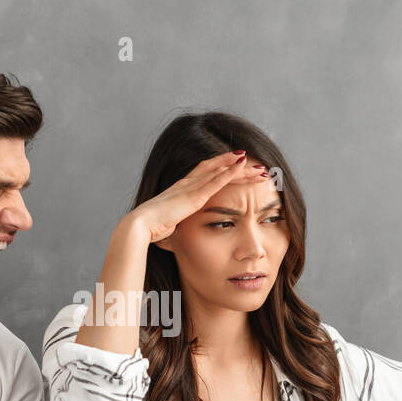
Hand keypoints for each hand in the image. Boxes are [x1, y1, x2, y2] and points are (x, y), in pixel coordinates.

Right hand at [124, 151, 268, 242]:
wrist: (140, 227)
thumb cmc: (151, 230)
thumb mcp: (170, 226)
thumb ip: (177, 226)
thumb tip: (176, 235)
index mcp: (182, 191)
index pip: (208, 176)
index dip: (226, 172)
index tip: (242, 171)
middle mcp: (188, 184)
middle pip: (218, 169)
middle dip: (239, 167)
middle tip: (260, 168)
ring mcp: (190, 187)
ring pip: (221, 172)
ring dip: (242, 169)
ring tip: (261, 168)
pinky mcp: (193, 195)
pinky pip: (215, 180)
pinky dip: (230, 172)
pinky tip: (243, 166)